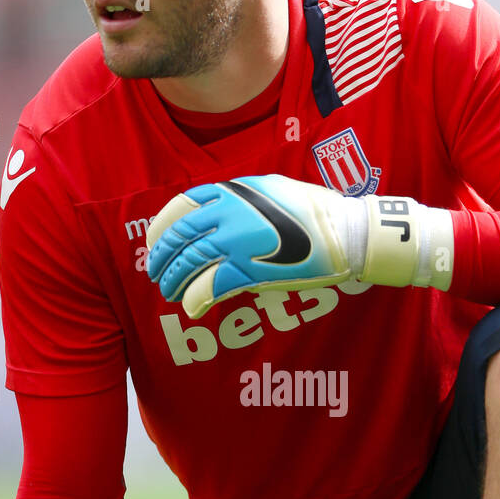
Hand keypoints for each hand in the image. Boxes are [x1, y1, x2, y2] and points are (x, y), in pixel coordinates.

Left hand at [146, 174, 354, 318]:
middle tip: (158, 275)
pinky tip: (192, 308)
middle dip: (162, 260)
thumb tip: (216, 212)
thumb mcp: (269, 189)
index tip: (154, 244)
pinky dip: (195, 299)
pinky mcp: (248, 270)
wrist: (345, 232)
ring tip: (171, 294)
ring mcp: (236, 242)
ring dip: (174, 282)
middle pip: (179, 239)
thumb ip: (238, 199)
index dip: (161, 229)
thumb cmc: (313, 211)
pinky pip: (209, 287)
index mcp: (231, 191)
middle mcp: (228, 213)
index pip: (180, 207)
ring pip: (188, 264)